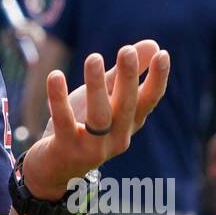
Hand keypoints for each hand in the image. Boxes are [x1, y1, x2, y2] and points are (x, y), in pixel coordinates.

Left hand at [23, 40, 170, 199]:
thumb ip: (124, 74)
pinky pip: (64, 122)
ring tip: (93, 57)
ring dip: (96, 86)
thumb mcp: (105, 99)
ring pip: (98, 116)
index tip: (163, 54)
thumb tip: (154, 44)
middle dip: (128, 78)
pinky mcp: (66, 150)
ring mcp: (92, 148)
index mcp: (128, 124)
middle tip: (127, 50)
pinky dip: (58, 99)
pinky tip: (55, 75)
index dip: (157, 80)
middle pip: (126, 107)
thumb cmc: (82, 128)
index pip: (148, 101)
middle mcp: (116, 138)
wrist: (52, 171)